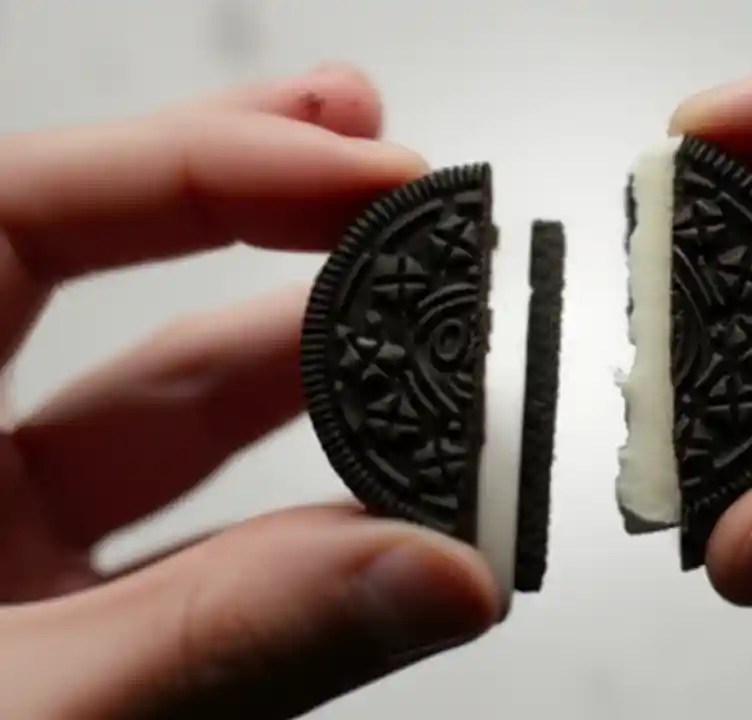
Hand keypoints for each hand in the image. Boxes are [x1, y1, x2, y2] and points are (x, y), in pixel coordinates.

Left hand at [0, 66, 498, 717]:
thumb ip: (223, 647)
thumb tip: (433, 573)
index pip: (27, 214)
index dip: (209, 163)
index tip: (364, 167)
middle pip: (113, 288)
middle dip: (277, 238)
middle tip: (404, 199)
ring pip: (176, 431)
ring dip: (323, 399)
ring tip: (445, 368)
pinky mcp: (62, 638)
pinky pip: (205, 561)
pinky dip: (311, 542)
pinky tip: (402, 528)